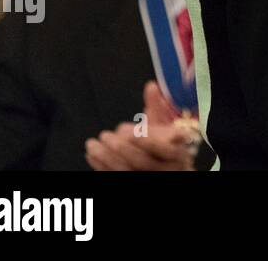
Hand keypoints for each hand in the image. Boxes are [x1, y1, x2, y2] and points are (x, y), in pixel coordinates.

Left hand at [84, 81, 198, 170]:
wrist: (171, 169)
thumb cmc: (168, 144)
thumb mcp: (167, 126)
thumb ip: (158, 107)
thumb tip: (151, 86)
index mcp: (176, 152)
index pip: (163, 149)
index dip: (147, 142)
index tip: (131, 133)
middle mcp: (165, 169)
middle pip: (141, 162)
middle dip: (121, 148)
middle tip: (105, 136)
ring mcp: (148, 177)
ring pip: (125, 171)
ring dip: (106, 158)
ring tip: (92, 144)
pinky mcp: (133, 182)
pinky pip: (114, 177)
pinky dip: (101, 167)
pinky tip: (92, 155)